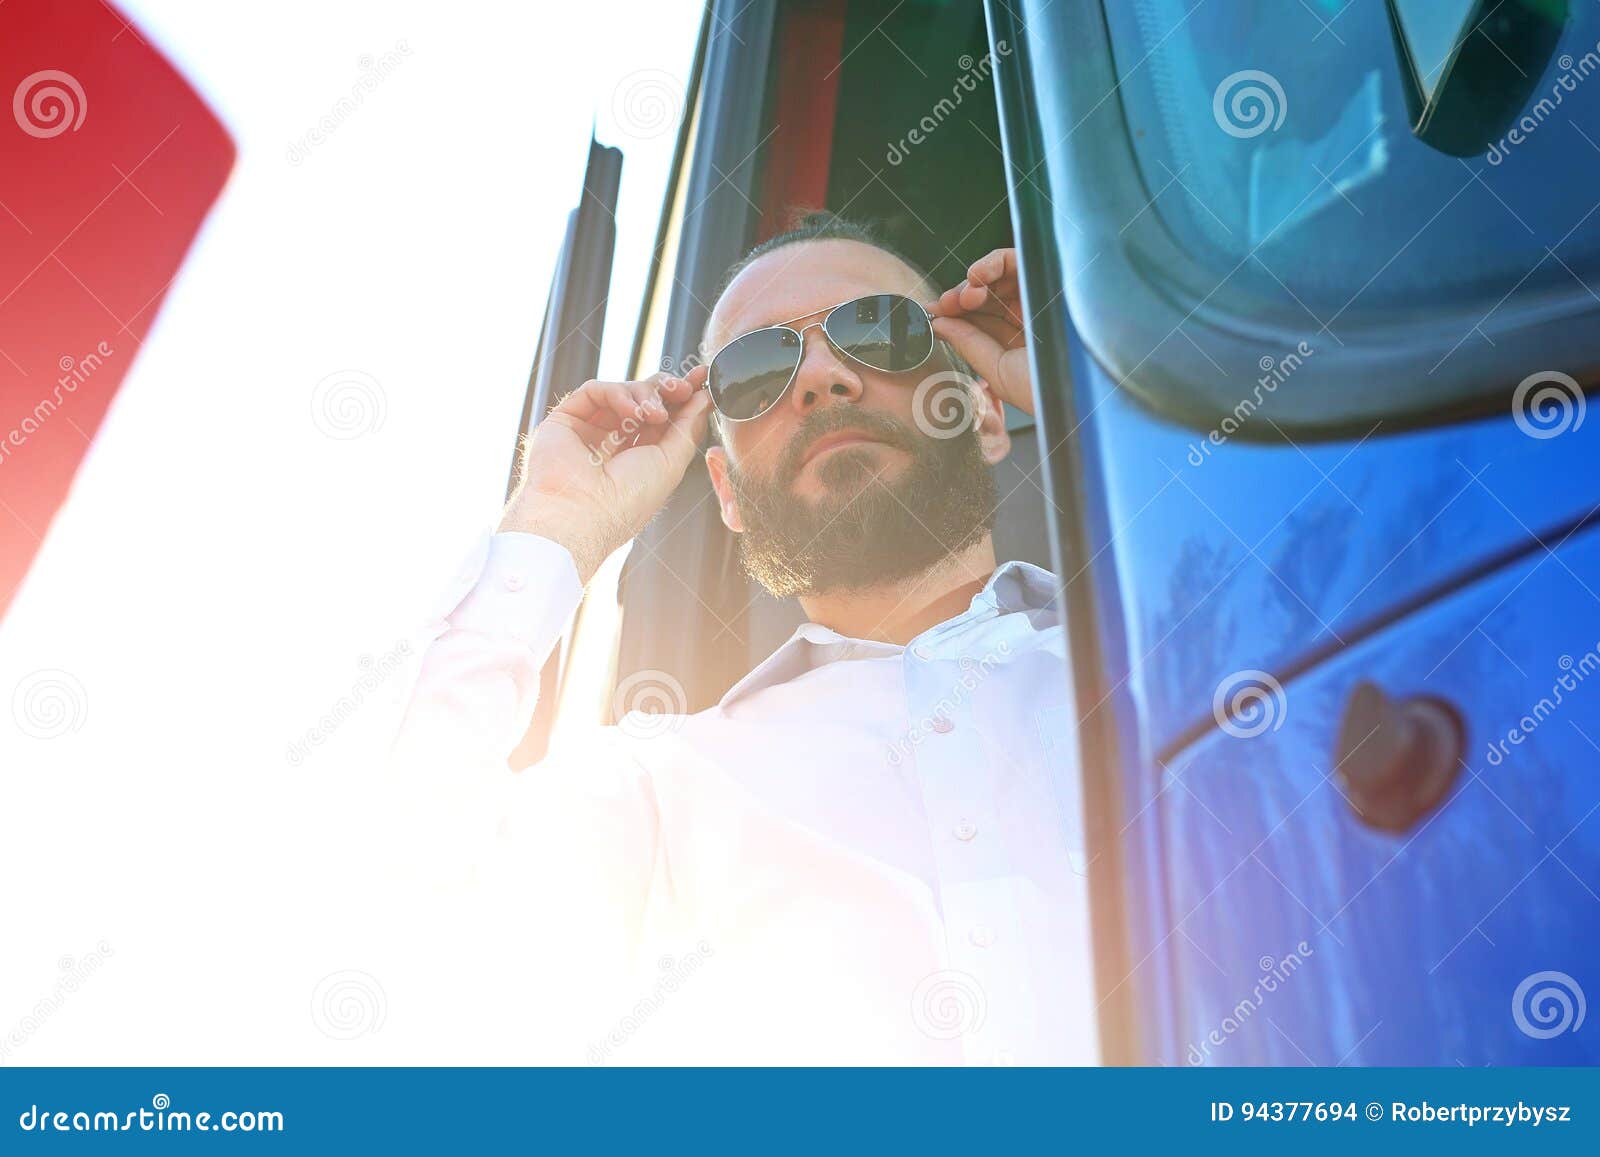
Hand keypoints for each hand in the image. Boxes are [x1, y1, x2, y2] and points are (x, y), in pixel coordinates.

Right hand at [499, 365, 711, 582]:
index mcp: (640, 457)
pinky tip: (631, 412)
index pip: (664, 418)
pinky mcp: (567, 419)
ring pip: (623, 391)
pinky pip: (595, 390)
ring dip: (646, 394)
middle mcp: (615, 442)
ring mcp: (590, 430)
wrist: (583, 513)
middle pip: (644, 399)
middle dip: (666, 389)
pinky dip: (618, 393)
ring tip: (654, 413)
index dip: (683, 397)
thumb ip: (687, 429)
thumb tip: (703, 399)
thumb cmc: (628, 500)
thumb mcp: (670, 464)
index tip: (702, 379)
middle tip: (682, 388)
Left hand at [926, 247, 1033, 416]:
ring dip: (972, 282)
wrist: (1081, 382)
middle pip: (986, 297)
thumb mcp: (998, 371)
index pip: (981, 321)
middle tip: (944, 306)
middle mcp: (1030, 317)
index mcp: (1020, 343)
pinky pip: (1015, 260)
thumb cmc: (1047, 387)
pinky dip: (991, 263)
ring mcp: (1040, 297)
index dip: (956, 315)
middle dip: (960, 299)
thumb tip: (939, 324)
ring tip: (964, 297)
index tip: (934, 314)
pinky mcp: (1050, 276)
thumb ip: (969, 345)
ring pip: (998, 277)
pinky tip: (976, 277)